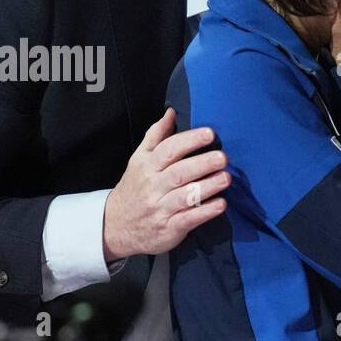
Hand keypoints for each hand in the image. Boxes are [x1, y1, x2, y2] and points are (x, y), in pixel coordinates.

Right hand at [102, 108, 230, 261]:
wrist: (114, 226)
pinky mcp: (169, 228)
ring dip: (208, 186)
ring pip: (185, 195)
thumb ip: (156, 136)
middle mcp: (153, 186)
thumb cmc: (134, 188)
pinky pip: (189, 219)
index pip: (168, 149)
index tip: (210, 133)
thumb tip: (171, 112)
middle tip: (222, 157)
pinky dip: (205, 212)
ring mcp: (161, 208)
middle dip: (203, 163)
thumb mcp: (138, 160)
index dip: (189, 140)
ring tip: (226, 178)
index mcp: (147, 166)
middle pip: (179, 172)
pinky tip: (221, 204)